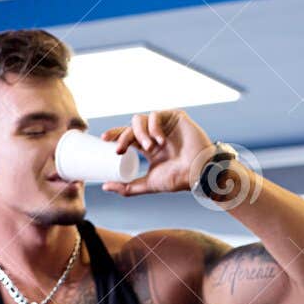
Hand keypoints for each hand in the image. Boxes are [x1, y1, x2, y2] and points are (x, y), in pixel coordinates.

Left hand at [100, 109, 214, 196]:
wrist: (199, 173)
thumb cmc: (178, 179)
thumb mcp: (149, 184)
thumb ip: (129, 187)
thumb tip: (105, 187)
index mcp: (148, 146)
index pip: (127, 136)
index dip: (115, 135)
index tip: (103, 140)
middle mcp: (155, 134)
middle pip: (131, 127)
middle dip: (123, 137)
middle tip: (120, 150)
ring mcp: (165, 124)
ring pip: (140, 119)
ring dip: (139, 132)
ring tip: (149, 147)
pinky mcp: (175, 117)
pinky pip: (156, 115)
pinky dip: (154, 127)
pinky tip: (159, 140)